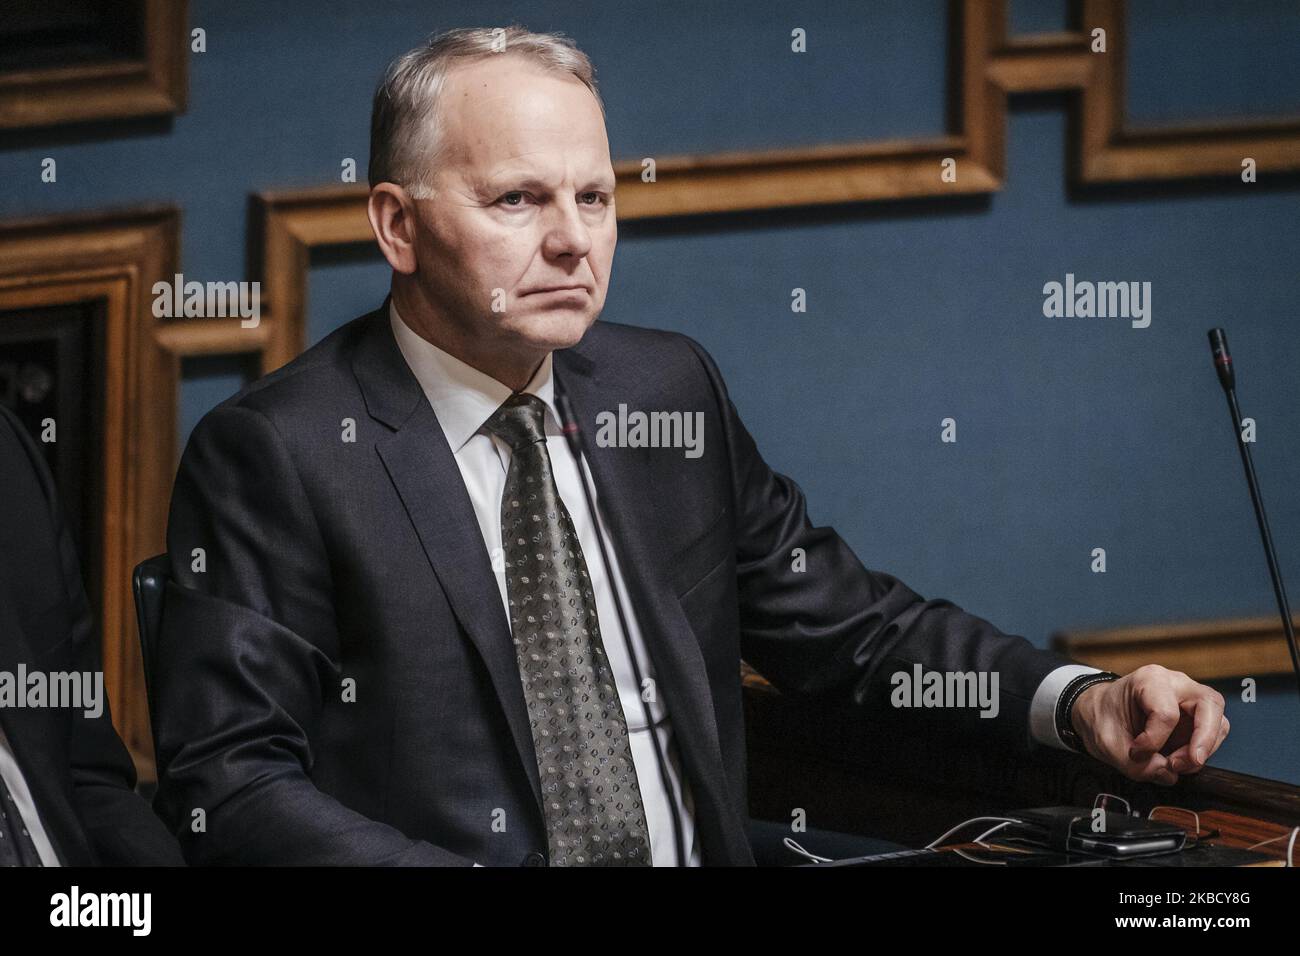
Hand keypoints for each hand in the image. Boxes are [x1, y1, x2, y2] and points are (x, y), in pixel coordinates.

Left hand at [1069, 665, 1228, 784]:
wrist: (1100, 713)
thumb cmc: (1104, 718)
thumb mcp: (1108, 744)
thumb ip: (1137, 765)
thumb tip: (1169, 773)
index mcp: (1149, 680)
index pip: (1166, 713)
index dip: (1153, 742)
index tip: (1136, 753)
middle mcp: (1176, 683)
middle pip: (1210, 705)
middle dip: (1202, 741)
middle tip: (1180, 765)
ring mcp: (1190, 698)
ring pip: (1219, 722)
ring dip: (1203, 750)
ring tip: (1174, 764)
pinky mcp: (1197, 717)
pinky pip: (1214, 734)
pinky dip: (1201, 752)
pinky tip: (1179, 760)